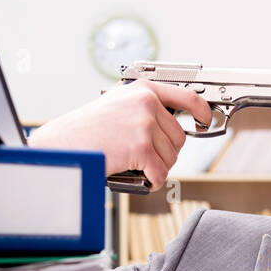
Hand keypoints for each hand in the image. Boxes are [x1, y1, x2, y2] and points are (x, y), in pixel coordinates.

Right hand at [28, 80, 212, 190]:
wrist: (64, 143)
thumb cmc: (87, 129)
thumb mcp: (118, 104)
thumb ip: (144, 107)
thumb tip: (171, 122)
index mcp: (144, 90)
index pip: (187, 97)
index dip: (201, 111)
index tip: (206, 119)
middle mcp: (147, 103)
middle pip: (179, 138)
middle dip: (165, 152)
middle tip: (143, 156)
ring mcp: (145, 124)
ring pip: (171, 157)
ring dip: (156, 166)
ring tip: (134, 163)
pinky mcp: (140, 147)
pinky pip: (160, 172)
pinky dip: (152, 180)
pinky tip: (138, 177)